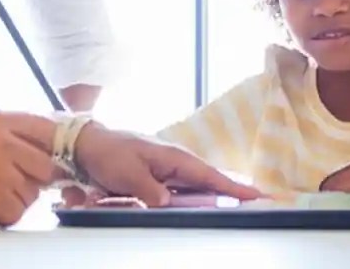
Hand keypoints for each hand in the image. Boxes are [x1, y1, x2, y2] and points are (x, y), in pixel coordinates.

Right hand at [0, 112, 55, 229]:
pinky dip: (5, 216)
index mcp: (0, 121)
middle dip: (36, 179)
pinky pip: (18, 211)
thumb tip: (36, 143)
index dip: (55, 146)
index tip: (56, 157)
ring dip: (17, 199)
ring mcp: (4, 170)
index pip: (46, 128)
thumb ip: (5, 131)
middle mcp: (6, 142)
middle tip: (18, 184)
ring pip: (34, 191)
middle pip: (47, 164)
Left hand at [72, 125, 261, 206]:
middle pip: (211, 182)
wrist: (89, 144)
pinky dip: (198, 197)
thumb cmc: (110, 154)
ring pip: (199, 187)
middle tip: (260, 203)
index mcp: (174, 157)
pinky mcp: (161, 177)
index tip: (258, 195)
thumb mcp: (128, 174)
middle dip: (234, 192)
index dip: (234, 187)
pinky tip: (208, 205)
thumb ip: (149, 191)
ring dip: (218, 195)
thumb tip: (168, 204)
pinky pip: (185, 190)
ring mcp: (169, 170)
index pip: (209, 175)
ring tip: (243, 204)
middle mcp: (176, 162)